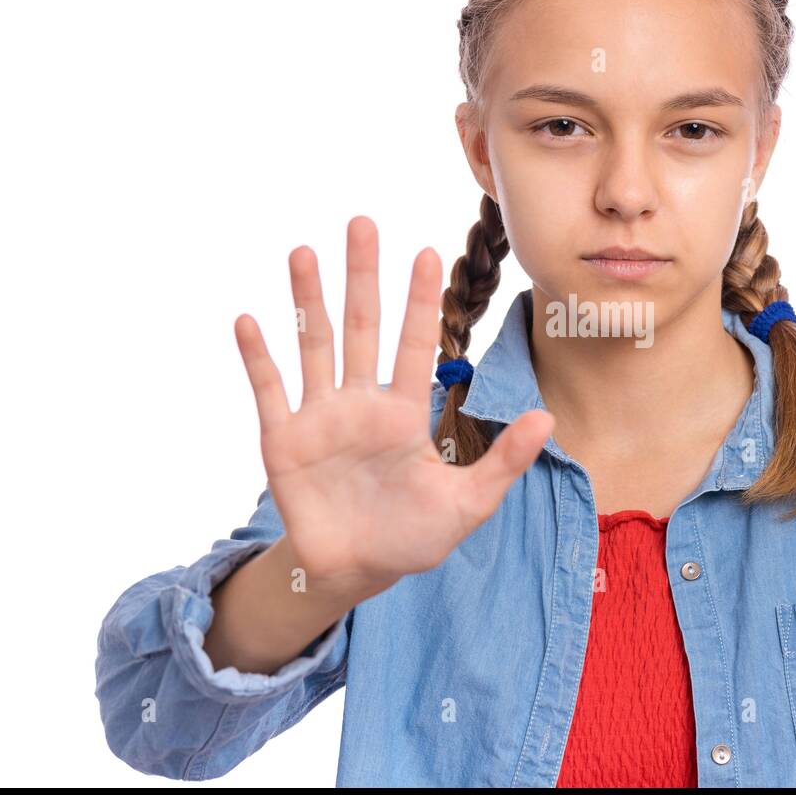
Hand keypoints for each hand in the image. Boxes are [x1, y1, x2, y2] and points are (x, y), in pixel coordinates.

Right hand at [233, 216, 553, 601]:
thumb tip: (547, 417)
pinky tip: (248, 319)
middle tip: (364, 223)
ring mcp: (320, 417)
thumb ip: (503, 462)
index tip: (428, 253)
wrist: (355, 572)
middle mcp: (361, 402)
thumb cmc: (413, 536)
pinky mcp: (283, 440)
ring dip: (307, 300)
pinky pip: (269, 391)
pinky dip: (258, 357)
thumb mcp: (467, 504)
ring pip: (314, 345)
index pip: (416, 344)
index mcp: (405, 412)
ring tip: (303, 252)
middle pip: (362, 327)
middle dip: (363, 277)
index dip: (421, 302)